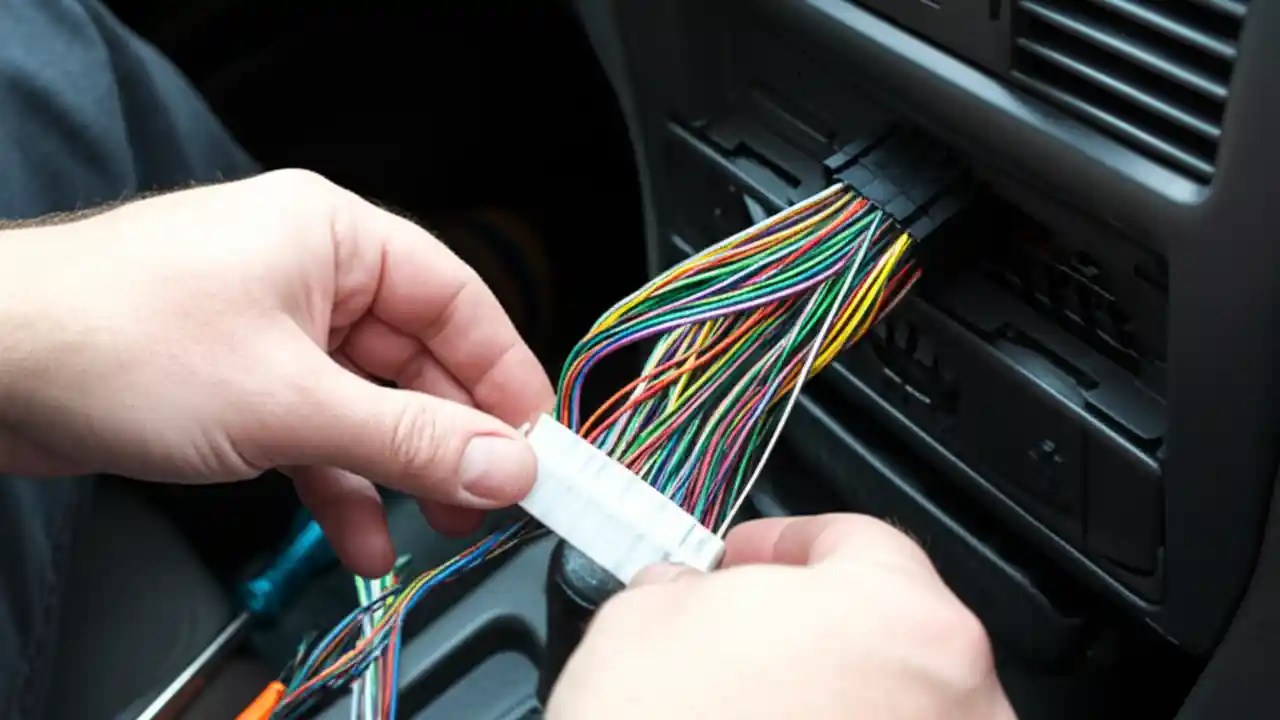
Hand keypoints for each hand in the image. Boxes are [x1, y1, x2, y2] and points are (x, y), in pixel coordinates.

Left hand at [0, 169, 554, 575]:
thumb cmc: (110, 336)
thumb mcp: (291, 403)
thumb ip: (409, 439)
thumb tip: (502, 465)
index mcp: (335, 237)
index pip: (458, 302)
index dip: (505, 376)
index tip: (539, 444)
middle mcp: (311, 274)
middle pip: (418, 359)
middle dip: (453, 437)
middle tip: (493, 499)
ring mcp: (274, 328)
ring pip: (370, 403)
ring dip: (400, 470)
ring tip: (437, 528)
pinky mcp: (240, 379)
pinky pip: (318, 429)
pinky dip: (341, 481)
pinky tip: (361, 537)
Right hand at [547, 514, 1015, 718]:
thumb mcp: (640, 624)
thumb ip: (681, 590)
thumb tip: (683, 596)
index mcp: (900, 617)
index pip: (857, 541)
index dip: (787, 544)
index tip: (751, 560)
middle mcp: (954, 705)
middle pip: (888, 635)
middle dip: (811, 633)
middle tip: (737, 640)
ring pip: (893, 714)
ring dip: (833, 706)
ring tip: (748, 716)